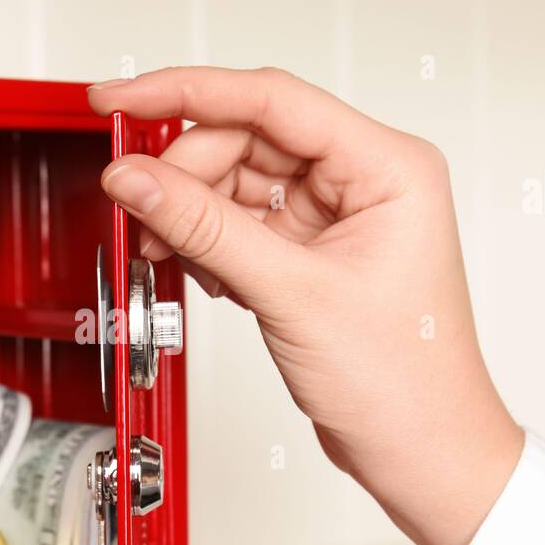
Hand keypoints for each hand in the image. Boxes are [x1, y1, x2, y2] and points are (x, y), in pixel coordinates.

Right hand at [88, 67, 522, 544]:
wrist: (421, 452)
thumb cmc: (403, 382)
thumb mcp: (292, 294)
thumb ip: (205, 227)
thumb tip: (137, 177)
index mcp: (389, 166)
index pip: (271, 100)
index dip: (186, 92)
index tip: (123, 97)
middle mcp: (366, 180)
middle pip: (248, 138)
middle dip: (185, 172)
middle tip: (135, 199)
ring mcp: (338, 216)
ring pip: (239, 181)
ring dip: (191, 211)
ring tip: (163, 246)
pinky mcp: (314, 251)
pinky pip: (243, 222)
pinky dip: (210, 241)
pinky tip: (201, 269)